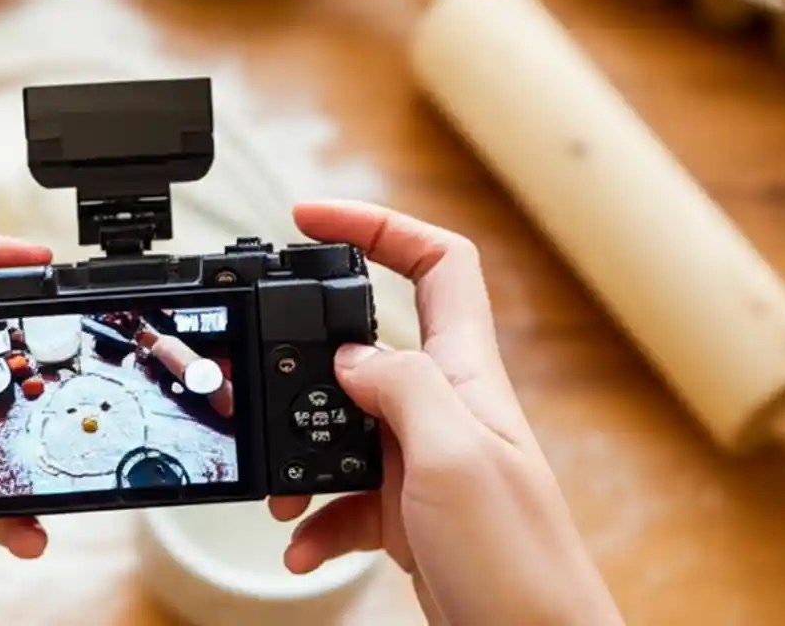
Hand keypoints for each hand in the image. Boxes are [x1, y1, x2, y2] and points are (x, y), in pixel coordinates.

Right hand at [269, 201, 621, 624]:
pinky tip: (305, 542)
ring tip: (285, 494)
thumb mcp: (454, 458)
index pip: (436, 263)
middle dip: (306, 355)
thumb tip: (350, 355)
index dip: (377, 225)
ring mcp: (422, 460)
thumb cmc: (520, 564)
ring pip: (341, 424)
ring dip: (301, 454)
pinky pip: (343, 496)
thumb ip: (402, 388)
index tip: (310, 219)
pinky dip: (314, 517)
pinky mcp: (406, 510)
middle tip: (263, 371)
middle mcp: (444, 408)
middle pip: (367, 342)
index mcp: (466, 376)